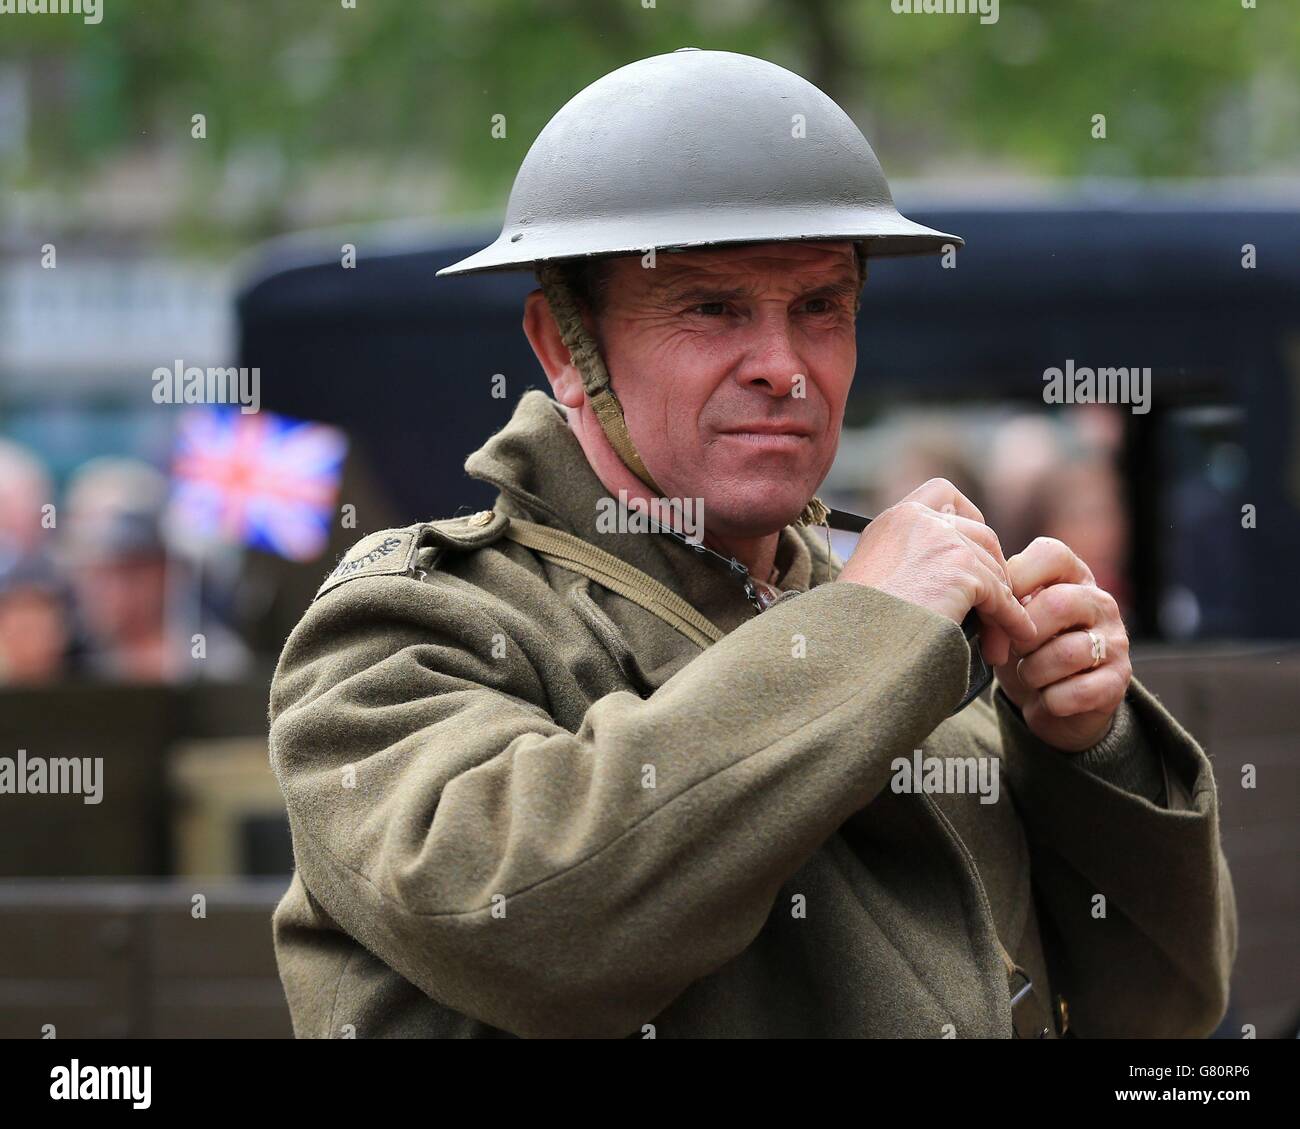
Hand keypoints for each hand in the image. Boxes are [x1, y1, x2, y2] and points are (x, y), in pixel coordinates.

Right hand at [837, 478, 1036, 666]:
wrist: (852, 644)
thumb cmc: (856, 625)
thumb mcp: (873, 576)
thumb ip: (908, 561)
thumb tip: (943, 578)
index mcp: (894, 519)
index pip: (943, 494)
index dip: (966, 517)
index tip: (973, 548)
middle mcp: (919, 520)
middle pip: (981, 535)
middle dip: (992, 573)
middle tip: (993, 611)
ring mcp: (943, 541)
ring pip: (993, 570)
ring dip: (1002, 605)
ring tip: (1000, 641)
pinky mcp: (962, 570)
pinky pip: (1002, 597)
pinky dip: (1013, 620)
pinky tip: (1017, 637)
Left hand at [993, 536, 1131, 751]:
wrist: (1056, 701)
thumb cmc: (1027, 649)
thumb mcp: (1013, 618)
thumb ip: (1002, 599)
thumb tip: (978, 593)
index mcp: (1073, 577)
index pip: (1051, 554)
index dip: (1016, 578)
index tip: (995, 605)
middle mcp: (1100, 603)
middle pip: (1058, 603)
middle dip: (1021, 634)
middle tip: (1009, 650)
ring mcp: (1115, 642)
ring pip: (1067, 653)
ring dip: (1032, 672)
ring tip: (1026, 676)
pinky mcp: (1118, 682)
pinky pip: (1077, 692)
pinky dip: (1050, 701)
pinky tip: (1044, 700)